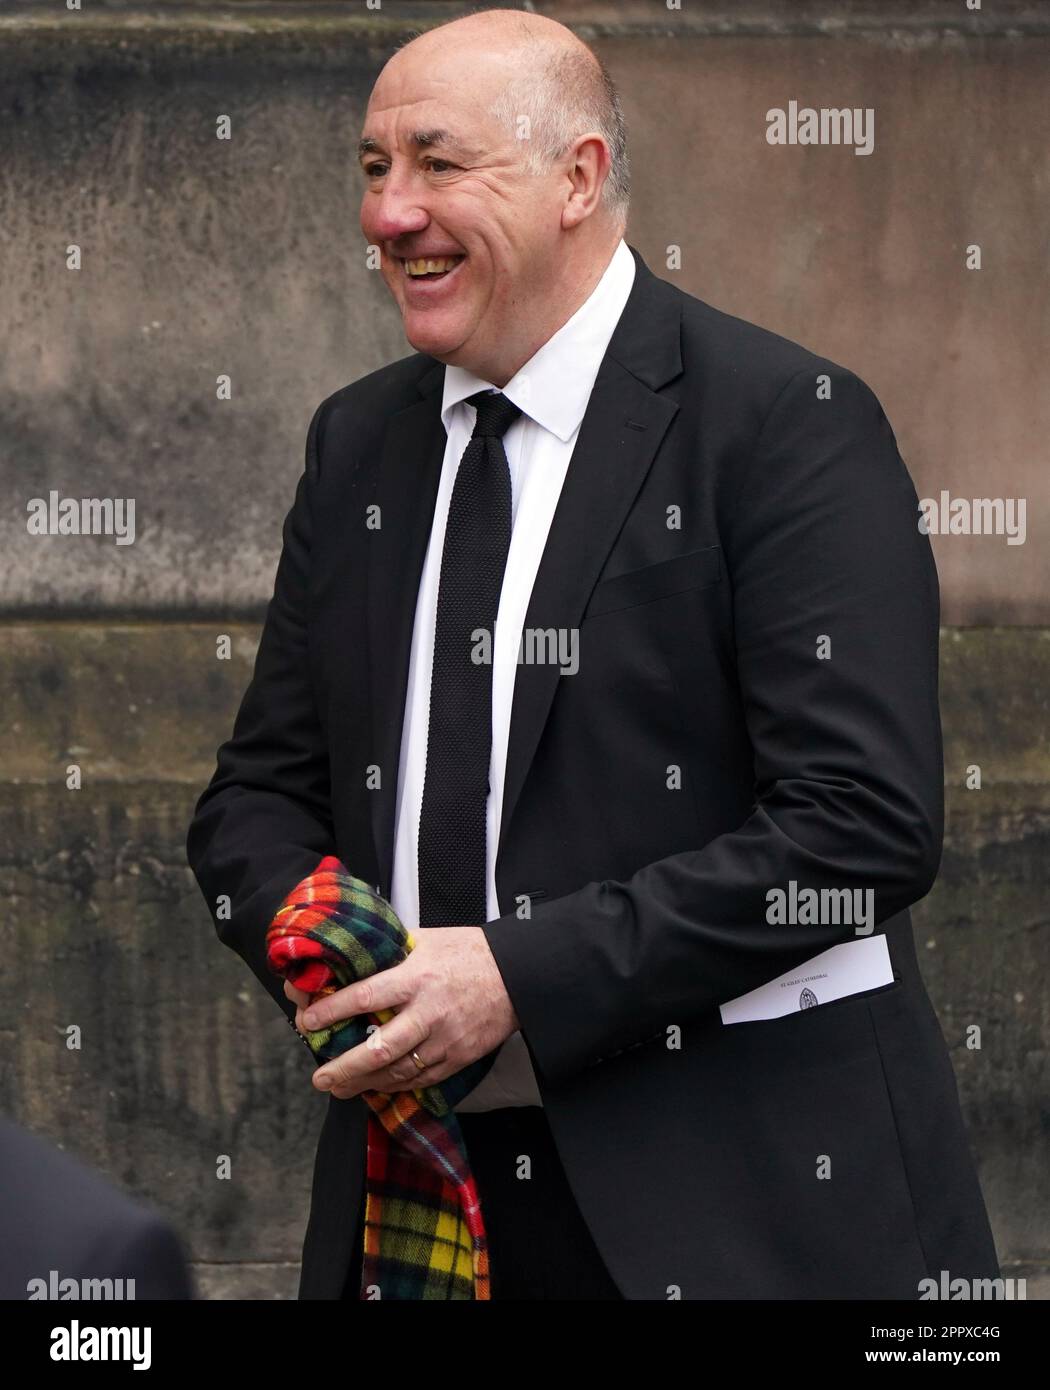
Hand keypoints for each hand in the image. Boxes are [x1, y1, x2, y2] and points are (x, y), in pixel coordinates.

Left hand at [286, 927, 519, 1098]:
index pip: (366, 996)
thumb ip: (391, 949)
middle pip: (379, 1048)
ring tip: (339, 1088)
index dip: (333, 1011)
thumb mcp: (427, 940)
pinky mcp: (458, 1057)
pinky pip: (422, 1079)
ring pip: (398, 1072)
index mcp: (416, 976)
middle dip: (345, 1067)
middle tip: (319, 1078)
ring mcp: (444, 1039)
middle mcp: (428, 1011)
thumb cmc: (468, 952)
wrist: (517, 976)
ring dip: (365, 1083)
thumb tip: (353, 951)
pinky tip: (376, 1087)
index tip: (307, 1021)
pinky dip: (396, 1085)